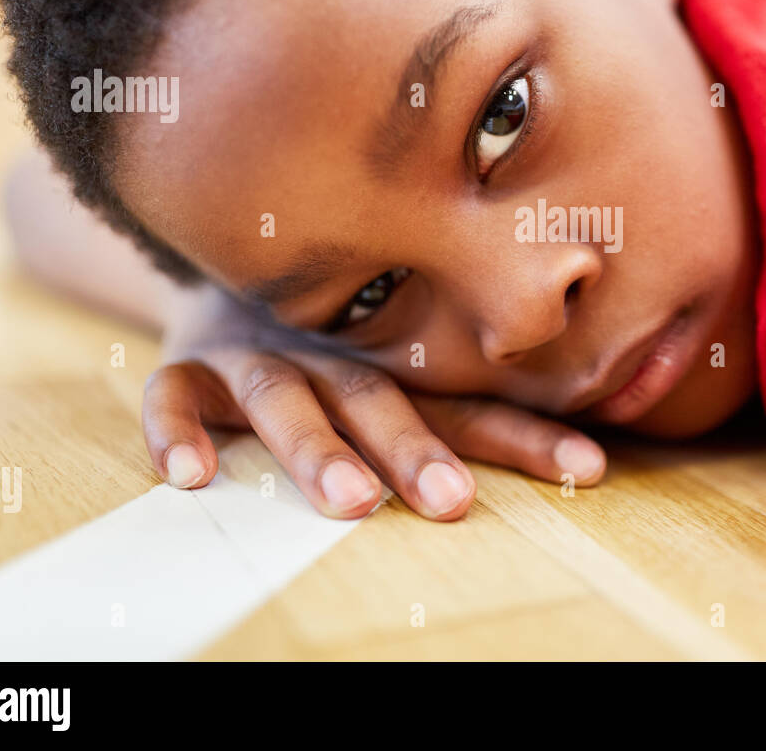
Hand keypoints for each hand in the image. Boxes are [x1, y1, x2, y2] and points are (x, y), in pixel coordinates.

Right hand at [141, 283, 606, 519]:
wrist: (233, 262)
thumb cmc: (338, 334)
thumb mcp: (401, 359)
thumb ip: (463, 400)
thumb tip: (591, 449)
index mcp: (394, 358)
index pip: (464, 400)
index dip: (523, 434)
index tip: (585, 468)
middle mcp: (333, 351)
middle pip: (377, 398)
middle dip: (416, 449)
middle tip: (453, 503)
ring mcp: (261, 351)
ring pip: (285, 396)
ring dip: (315, 448)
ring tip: (351, 502)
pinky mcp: (190, 359)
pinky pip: (175, 393)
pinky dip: (176, 428)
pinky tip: (191, 476)